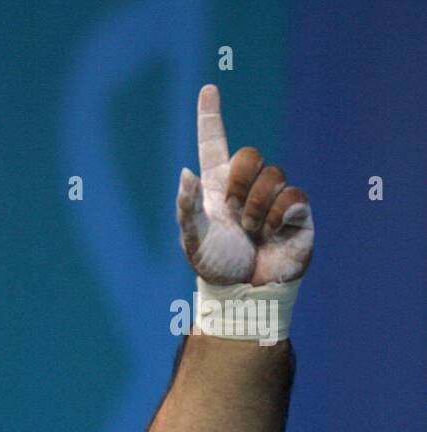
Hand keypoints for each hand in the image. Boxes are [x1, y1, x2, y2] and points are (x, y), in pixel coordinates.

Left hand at [176, 84, 313, 285]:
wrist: (245, 291)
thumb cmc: (216, 266)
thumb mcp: (193, 240)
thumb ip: (186, 208)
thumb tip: (186, 173)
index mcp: (217, 186)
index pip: (214, 143)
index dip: (211, 116)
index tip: (207, 88)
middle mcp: (247, 186)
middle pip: (251, 154)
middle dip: (240, 181)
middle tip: (234, 212)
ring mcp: (274, 197)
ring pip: (273, 176)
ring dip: (256, 208)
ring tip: (251, 232)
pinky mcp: (297, 211)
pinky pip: (292, 196)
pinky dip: (277, 216)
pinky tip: (271, 234)